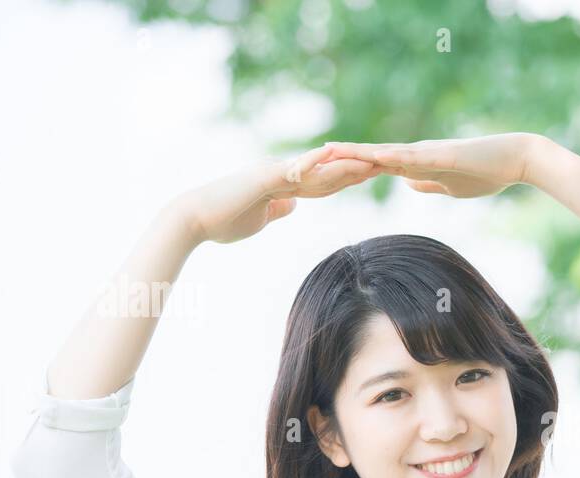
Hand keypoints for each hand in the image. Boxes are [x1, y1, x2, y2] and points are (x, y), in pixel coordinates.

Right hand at [171, 145, 383, 244]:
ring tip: (373, 160)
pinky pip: (295, 169)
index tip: (371, 176)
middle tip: (385, 163)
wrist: (194, 219)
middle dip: (355, 170)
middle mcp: (281, 173)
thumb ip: (277, 209)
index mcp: (282, 185)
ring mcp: (273, 173)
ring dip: (345, 164)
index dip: (347, 179)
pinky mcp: (264, 177)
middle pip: (327, 172)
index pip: (323, 183)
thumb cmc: (223, 221)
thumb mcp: (261, 219)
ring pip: (317, 169)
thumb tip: (293, 206)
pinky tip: (334, 155)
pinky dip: (314, 161)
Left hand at [318, 133, 544, 198]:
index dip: (348, 169)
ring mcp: (426, 152)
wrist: (515, 160)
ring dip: (353, 153)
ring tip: (323, 153)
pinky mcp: (441, 155)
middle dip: (339, 159)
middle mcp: (415, 153)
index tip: (322, 173)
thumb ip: (428, 183)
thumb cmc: (487, 172)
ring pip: (381, 152)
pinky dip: (387, 157)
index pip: (374, 166)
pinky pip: (408, 157)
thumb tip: (408, 184)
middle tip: (307, 160)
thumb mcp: (450, 186)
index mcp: (416, 163)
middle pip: (370, 156)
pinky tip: (369, 157)